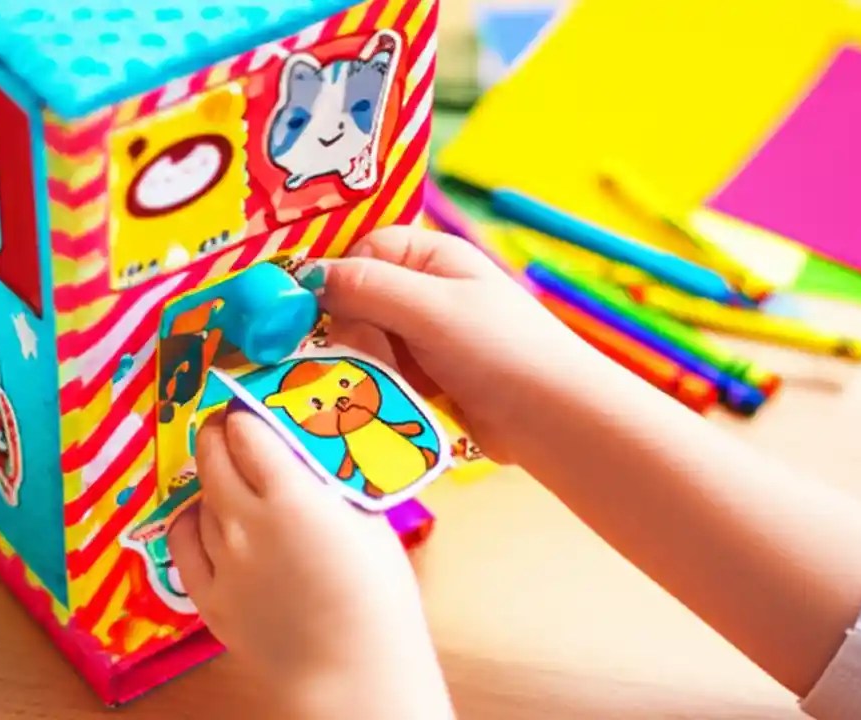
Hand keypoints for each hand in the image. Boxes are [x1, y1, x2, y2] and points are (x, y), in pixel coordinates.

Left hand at [167, 405, 453, 719]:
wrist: (352, 673)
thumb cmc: (377, 597)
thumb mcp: (367, 519)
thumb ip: (330, 479)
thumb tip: (306, 448)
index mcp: (290, 494)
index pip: (246, 429)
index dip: (247, 414)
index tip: (254, 411)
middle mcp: (243, 519)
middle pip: (211, 453)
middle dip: (220, 434)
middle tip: (233, 431)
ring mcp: (220, 559)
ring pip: (198, 496)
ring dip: (212, 481)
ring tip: (233, 483)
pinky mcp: (206, 596)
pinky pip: (183, 543)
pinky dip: (191, 523)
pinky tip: (204, 518)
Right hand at [321, 226, 601, 463]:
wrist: (554, 420)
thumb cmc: (501, 350)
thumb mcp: (430, 310)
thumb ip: (367, 288)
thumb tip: (306, 277)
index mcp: (432, 255)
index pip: (361, 252)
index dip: (336, 280)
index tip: (316, 313)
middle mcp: (427, 289)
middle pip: (357, 299)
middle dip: (350, 330)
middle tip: (363, 357)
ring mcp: (426, 335)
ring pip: (364, 341)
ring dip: (364, 363)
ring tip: (382, 385)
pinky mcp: (426, 376)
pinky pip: (381, 374)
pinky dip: (378, 387)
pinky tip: (387, 402)